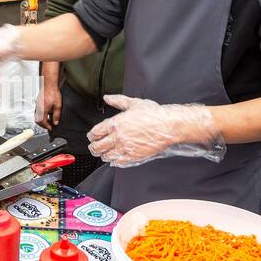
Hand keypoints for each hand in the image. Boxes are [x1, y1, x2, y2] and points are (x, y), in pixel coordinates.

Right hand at [36, 79, 62, 127]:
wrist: (49, 85)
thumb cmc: (53, 93)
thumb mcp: (57, 105)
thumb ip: (56, 115)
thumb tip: (56, 122)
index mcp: (43, 110)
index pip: (43, 122)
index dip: (46, 126)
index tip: (50, 128)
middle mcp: (38, 108)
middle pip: (38, 120)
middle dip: (43, 125)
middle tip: (48, 126)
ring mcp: (37, 105)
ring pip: (37, 116)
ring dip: (41, 120)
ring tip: (47, 121)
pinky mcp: (38, 103)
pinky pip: (37, 112)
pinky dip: (41, 115)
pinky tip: (46, 114)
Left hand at [87, 95, 225, 166]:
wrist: (169, 126)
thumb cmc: (154, 114)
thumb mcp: (134, 103)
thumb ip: (118, 100)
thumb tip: (107, 98)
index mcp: (116, 123)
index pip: (95, 133)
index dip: (91, 136)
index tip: (92, 136)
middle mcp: (118, 137)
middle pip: (97, 147)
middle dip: (93, 147)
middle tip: (94, 147)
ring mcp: (126, 148)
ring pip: (106, 156)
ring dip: (103, 155)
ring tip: (104, 153)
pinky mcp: (134, 157)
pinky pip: (119, 163)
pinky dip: (114, 162)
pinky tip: (115, 160)